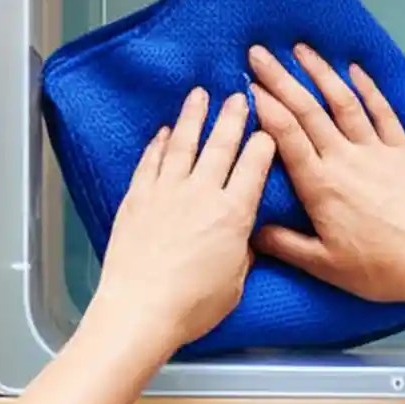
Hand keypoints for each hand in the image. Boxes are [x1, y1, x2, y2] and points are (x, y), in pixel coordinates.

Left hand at [90, 87, 275, 350]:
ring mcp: (166, 192)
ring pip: (183, 144)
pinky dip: (158, 144)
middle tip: (239, 95)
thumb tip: (242, 238)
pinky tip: (165, 131)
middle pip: (221, 145)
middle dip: (232, 117)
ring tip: (200, 94)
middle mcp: (202, 194)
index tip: (267, 128)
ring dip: (193, 117)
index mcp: (233, 214)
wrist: (141, 309)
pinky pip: (150, 162)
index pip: (254, 167)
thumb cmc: (192, 306)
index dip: (263, 144)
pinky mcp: (137, 198)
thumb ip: (241, 252)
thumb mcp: (234, 283)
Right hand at [246, 44, 404, 308]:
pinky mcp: (404, 152)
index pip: (286, 135)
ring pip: (343, 102)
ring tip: (299, 49)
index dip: (264, 106)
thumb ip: (284, 244)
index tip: (245, 85)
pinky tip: (355, 69)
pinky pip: (383, 113)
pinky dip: (369, 88)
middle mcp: (345, 159)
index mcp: (321, 185)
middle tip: (257, 53)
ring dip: (320, 72)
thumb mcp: (324, 265)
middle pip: (308, 110)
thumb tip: (251, 230)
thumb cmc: (380, 269)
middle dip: (280, 78)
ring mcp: (377, 151)